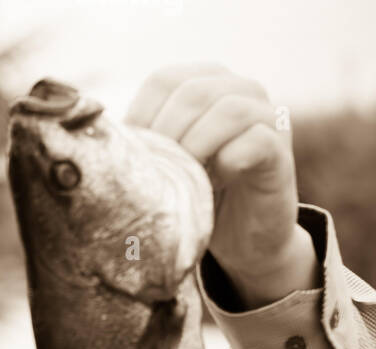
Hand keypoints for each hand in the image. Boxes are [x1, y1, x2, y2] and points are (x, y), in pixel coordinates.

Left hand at [125, 63, 318, 307]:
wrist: (241, 243)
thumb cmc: (195, 199)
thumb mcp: (163, 167)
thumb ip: (143, 144)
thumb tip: (96, 139)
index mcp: (205, 84)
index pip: (164, 79)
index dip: (143, 117)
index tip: (137, 159)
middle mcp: (240, 90)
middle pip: (194, 90)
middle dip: (168, 134)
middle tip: (162, 173)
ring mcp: (266, 116)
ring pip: (228, 109)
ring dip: (197, 146)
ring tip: (188, 176)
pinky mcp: (280, 150)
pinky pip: (255, 141)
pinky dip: (228, 162)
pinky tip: (216, 182)